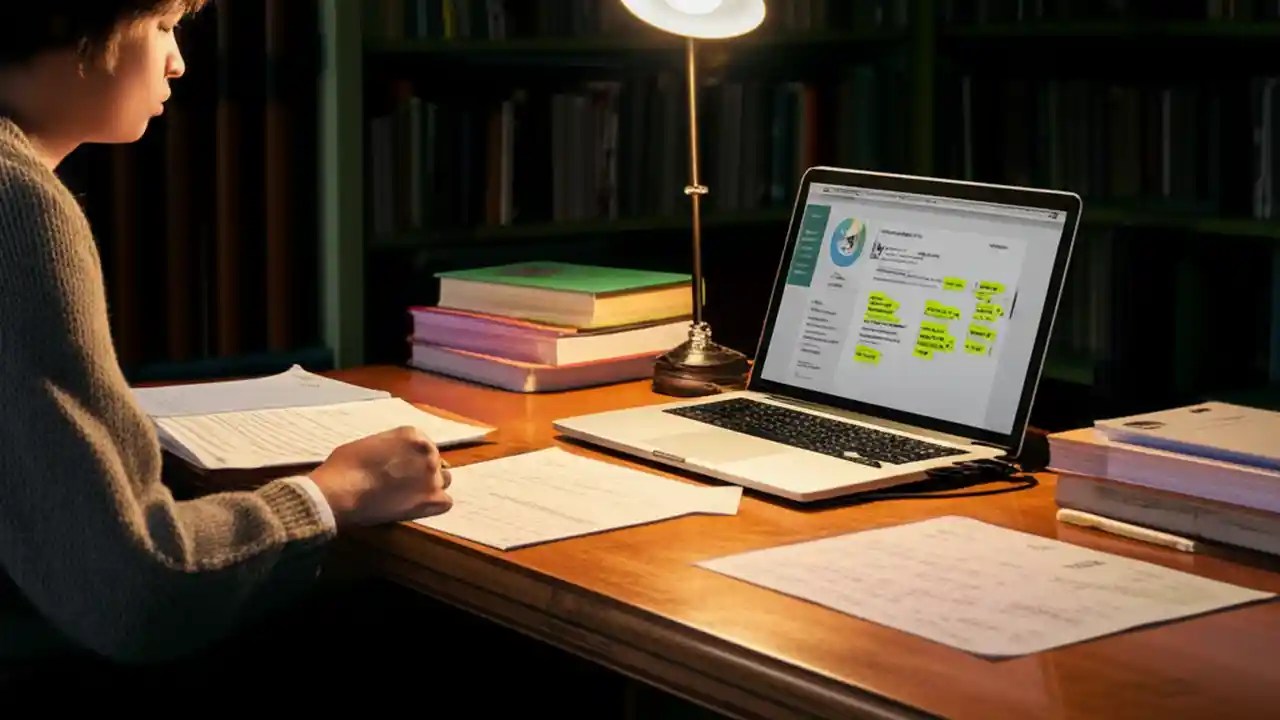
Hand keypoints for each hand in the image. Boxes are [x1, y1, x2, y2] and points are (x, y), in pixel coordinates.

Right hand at [307, 425, 452, 527]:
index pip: (423, 447)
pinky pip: (445, 503)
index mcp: (412, 434)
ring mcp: (433, 475)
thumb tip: (391, 458)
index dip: (412, 460)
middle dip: (420, 473)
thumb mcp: (368, 444)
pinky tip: (415, 509)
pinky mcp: (433, 499)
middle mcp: (427, 451)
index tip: (400, 469)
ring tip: (408, 497)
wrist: (342, 491)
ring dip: (429, 488)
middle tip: (402, 485)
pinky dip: (433, 507)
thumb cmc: (345, 466)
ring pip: (442, 481)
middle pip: (434, 463)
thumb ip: (388, 447)